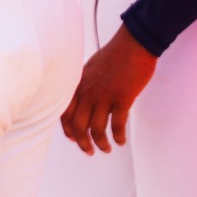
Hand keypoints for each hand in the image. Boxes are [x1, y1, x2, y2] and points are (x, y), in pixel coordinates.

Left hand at [60, 25, 156, 153]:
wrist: (132, 45)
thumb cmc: (113, 56)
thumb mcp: (89, 69)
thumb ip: (84, 85)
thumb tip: (84, 100)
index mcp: (78, 84)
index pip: (64, 112)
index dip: (67, 129)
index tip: (74, 139)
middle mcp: (87, 92)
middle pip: (78, 125)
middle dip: (82, 142)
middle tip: (90, 150)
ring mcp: (104, 96)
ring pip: (96, 129)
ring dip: (101, 143)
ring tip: (106, 149)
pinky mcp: (122, 98)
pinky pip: (117, 124)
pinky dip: (117, 136)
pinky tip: (121, 141)